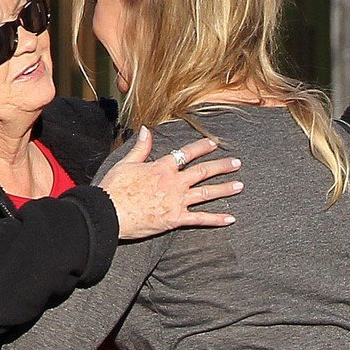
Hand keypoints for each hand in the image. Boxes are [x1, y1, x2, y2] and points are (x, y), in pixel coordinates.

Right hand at [102, 127, 242, 238]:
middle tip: (236, 163)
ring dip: (225, 189)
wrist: (109, 213)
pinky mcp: (175, 219)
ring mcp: (177, 201)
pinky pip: (200, 219)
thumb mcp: (126, 163)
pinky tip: (231, 218)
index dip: (202, 147)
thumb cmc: (114, 189)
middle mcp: (174, 182)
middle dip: (222, 166)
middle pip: (203, 171)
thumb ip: (141, 147)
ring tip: (240, 186)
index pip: (186, 153)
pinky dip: (216, 219)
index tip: (214, 143)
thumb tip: (145, 129)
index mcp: (162, 167)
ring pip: (207, 193)